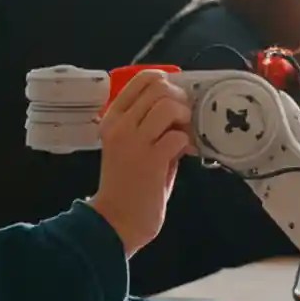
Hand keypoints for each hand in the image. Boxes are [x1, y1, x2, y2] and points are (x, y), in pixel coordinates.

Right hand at [89, 70, 192, 257]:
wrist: (115, 221)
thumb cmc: (125, 184)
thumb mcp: (130, 146)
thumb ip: (150, 126)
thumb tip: (179, 110)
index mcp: (112, 118)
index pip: (141, 79)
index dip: (165, 81)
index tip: (175, 96)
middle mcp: (120, 125)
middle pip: (158, 88)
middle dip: (179, 98)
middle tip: (184, 117)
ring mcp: (135, 141)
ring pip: (168, 106)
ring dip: (184, 117)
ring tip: (184, 133)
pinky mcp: (152, 160)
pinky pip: (178, 136)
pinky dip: (187, 142)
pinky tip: (184, 153)